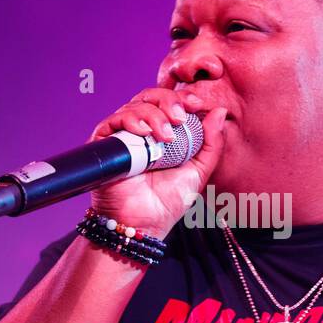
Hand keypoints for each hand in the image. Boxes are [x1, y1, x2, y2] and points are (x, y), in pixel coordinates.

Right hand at [85, 87, 227, 239]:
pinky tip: (144, 133)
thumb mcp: (199, 171)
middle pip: (150, 97)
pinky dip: (130, 121)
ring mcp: (122, 137)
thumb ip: (212, 143)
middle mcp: (141, 131)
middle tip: (180, 117)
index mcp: (163, 133)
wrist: (143, 225)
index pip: (169, 102)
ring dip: (153, 115)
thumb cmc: (167, 203)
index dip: (182, 97)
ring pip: (134, 106)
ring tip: (166, 136)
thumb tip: (219, 111)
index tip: (197, 103)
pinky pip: (112, 121)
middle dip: (168, 100)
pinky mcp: (104, 145)